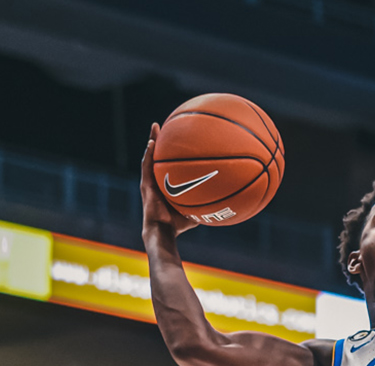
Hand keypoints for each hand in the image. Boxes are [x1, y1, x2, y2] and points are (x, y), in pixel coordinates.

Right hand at [140, 124, 198, 239]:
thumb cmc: (180, 224)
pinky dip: (148, 153)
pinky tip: (151, 142)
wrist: (163, 231)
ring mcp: (150, 181)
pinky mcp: (145, 185)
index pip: (170, 163)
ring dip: (152, 141)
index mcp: (168, 183)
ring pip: (150, 157)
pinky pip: (146, 166)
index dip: (173, 150)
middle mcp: (158, 180)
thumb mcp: (198, 209)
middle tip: (165, 126)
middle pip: (159, 155)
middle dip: (162, 140)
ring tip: (155, 126)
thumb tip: (228, 198)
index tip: (179, 137)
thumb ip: (209, 201)